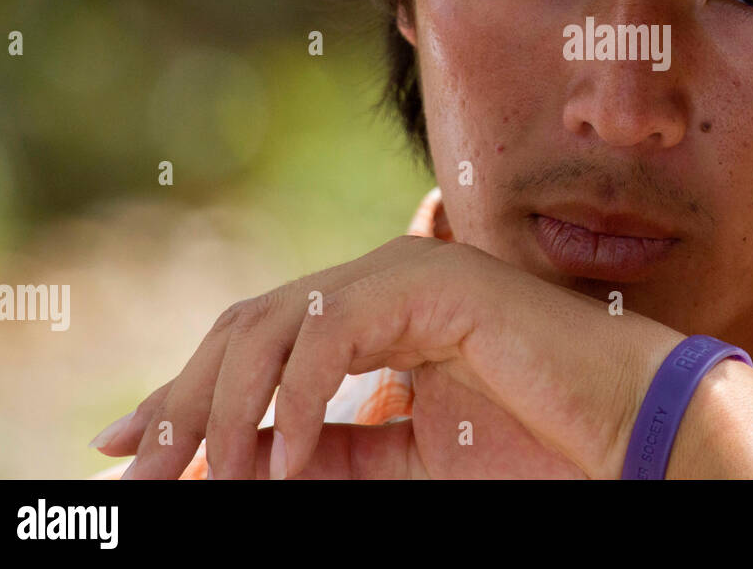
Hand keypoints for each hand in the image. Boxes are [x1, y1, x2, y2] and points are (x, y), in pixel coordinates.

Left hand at [91, 235, 686, 478]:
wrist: (625, 424)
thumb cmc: (536, 442)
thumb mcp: (405, 461)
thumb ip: (331, 453)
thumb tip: (249, 464)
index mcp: (376, 315)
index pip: (259, 343)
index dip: (187, 391)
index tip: (127, 442)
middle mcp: (380, 282)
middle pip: (248, 328)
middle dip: (183, 402)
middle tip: (136, 467)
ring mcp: (405, 273)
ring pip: (275, 325)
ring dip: (226, 405)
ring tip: (207, 478)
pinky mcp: (430, 282)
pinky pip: (332, 332)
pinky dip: (297, 397)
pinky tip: (281, 459)